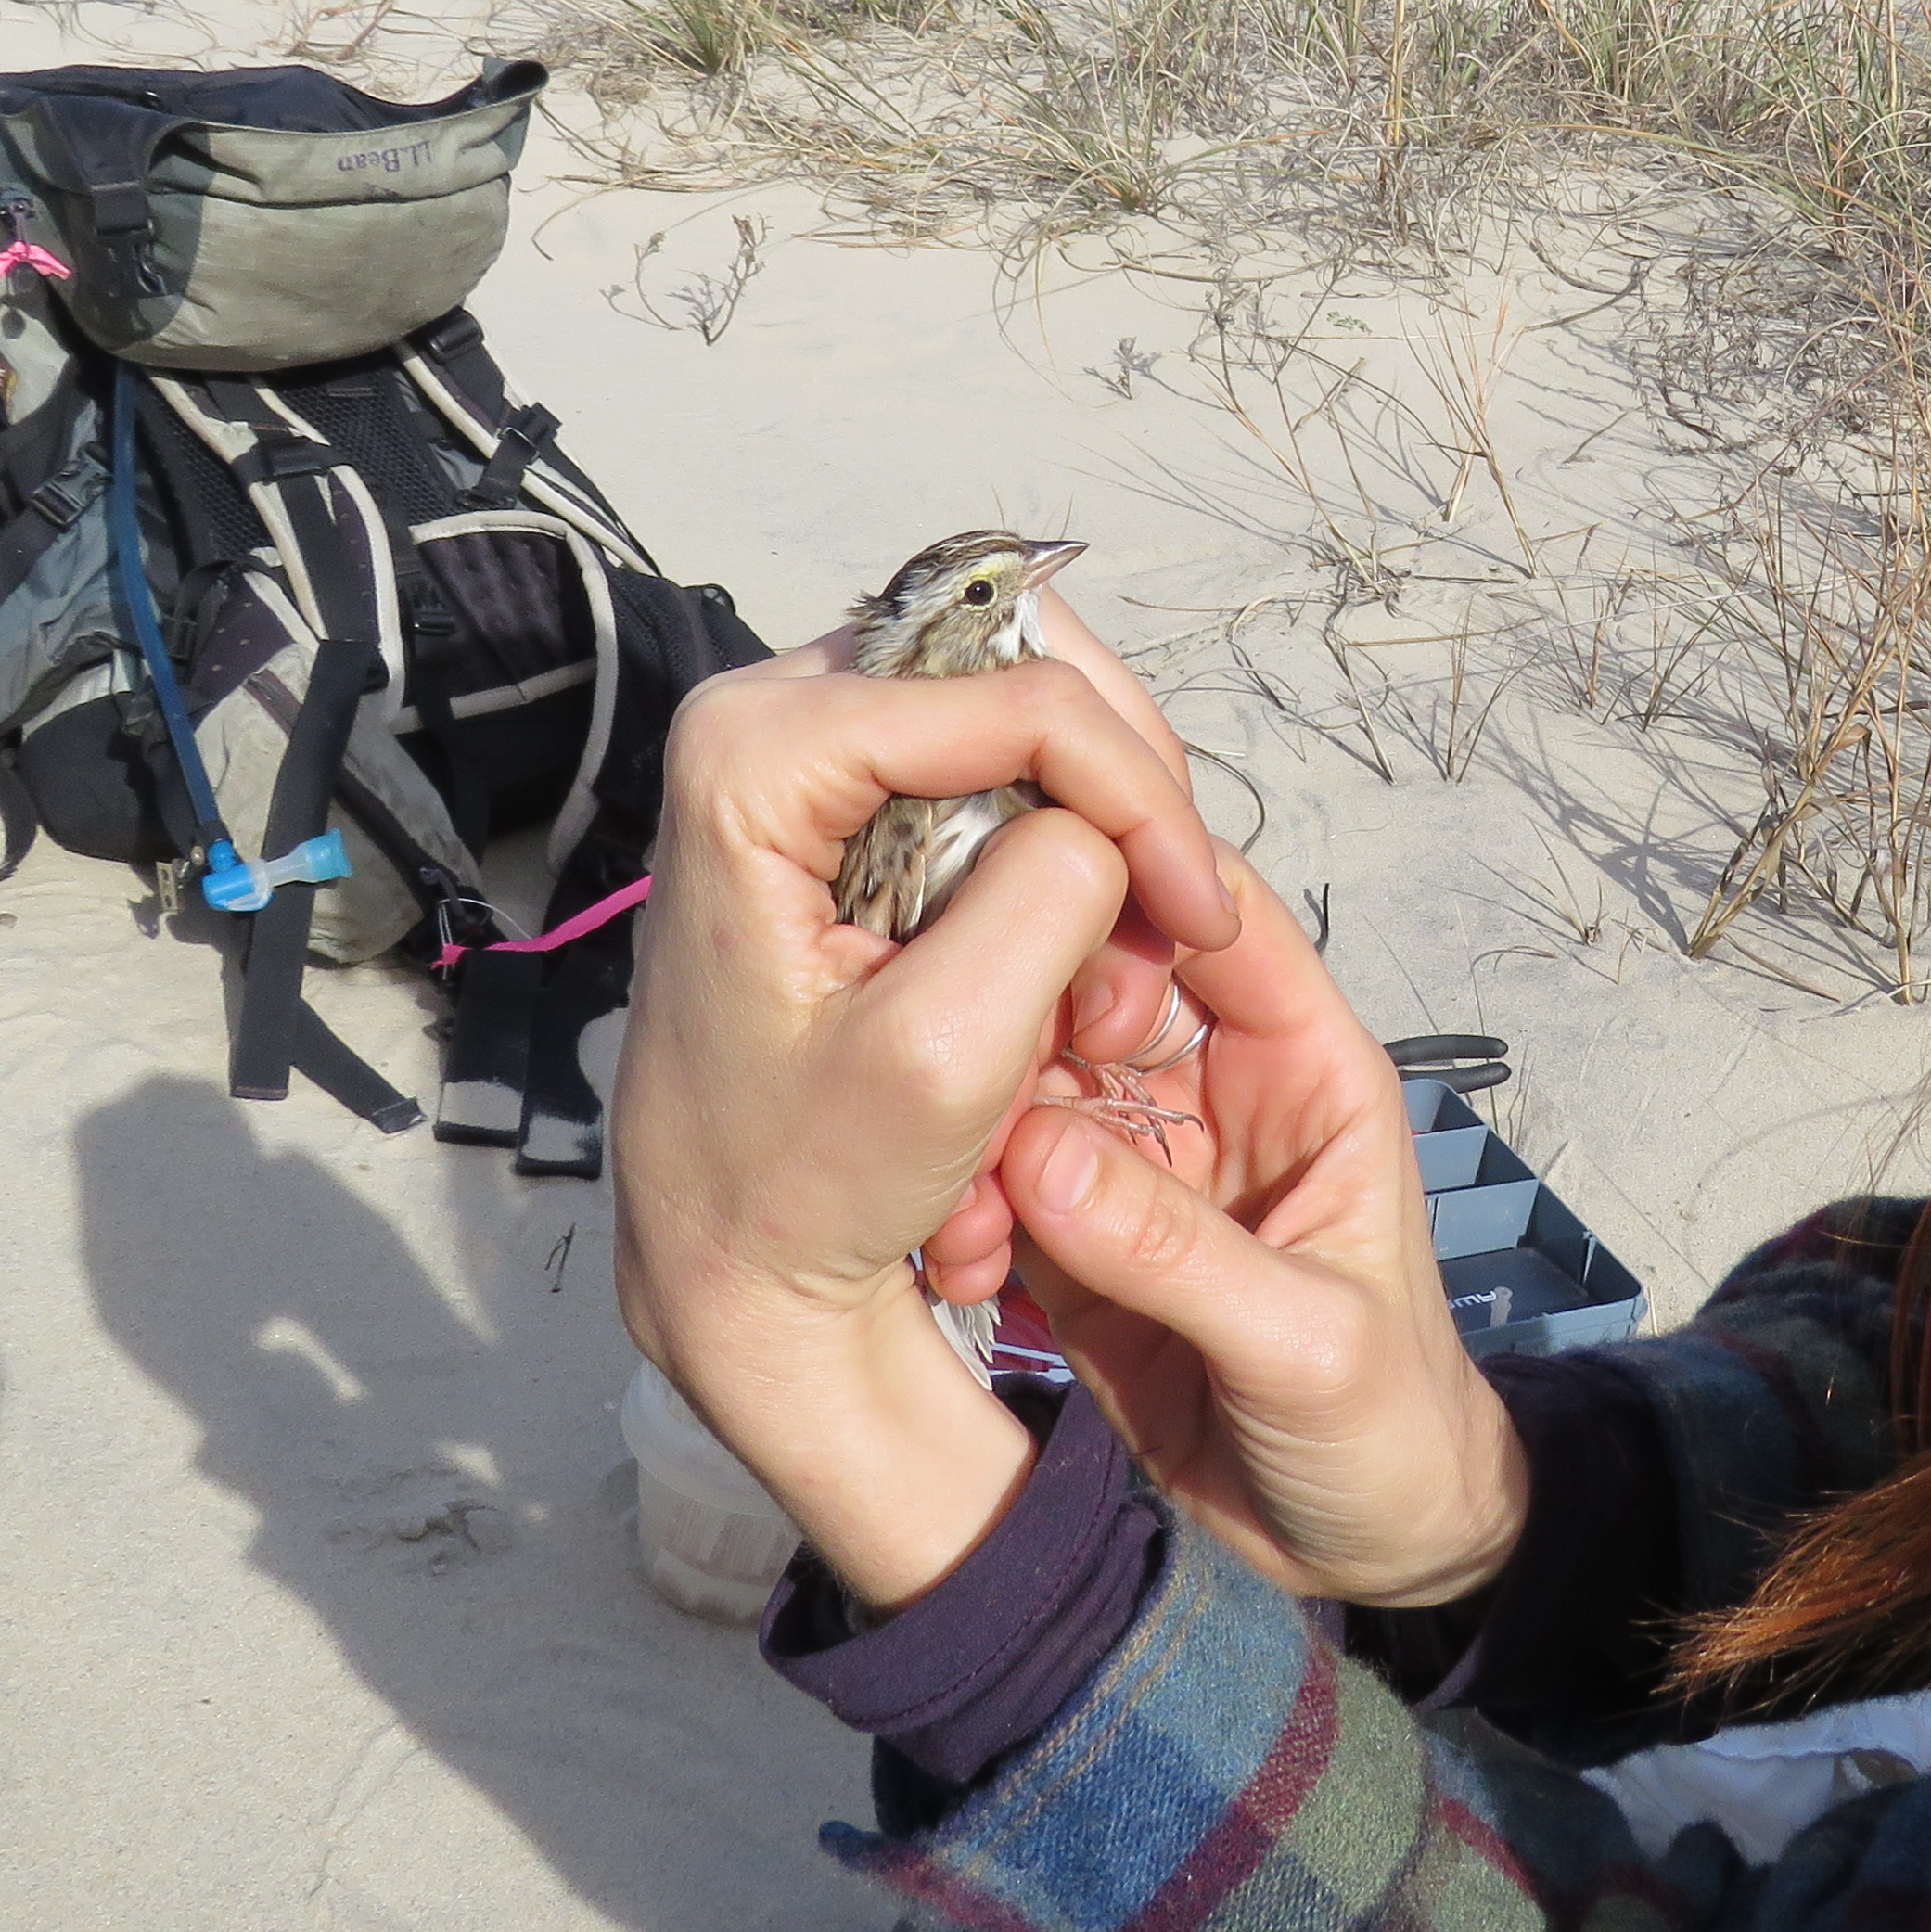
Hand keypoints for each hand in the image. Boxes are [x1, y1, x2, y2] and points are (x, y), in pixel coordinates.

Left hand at [612, 634, 1234, 1606]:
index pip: (1015, 695)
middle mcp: (770, 719)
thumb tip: (1111, 825)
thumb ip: (1045, 902)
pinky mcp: (845, 802)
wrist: (730, 1259)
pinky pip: (1006, 783)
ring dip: (1102, 847)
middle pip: (1029, 672)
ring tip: (1100, 992)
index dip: (1138, 794)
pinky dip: (1064, 871)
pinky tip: (1064, 979)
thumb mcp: (944, 1053)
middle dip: (1125, 803)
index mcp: (754, 754)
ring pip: (1032, 726)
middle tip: (1172, 925)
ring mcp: (810, 754)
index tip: (1200, 919)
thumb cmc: (802, 1182)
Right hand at [995, 862, 1532, 1609]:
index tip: (1019, 885)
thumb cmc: (1390, 1428)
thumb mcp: (1307, 1342)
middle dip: (1017, 1017)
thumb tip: (1035, 1151)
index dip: (1130, 879)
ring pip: (1029, 1086)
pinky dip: (964, 1217)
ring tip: (953, 1214)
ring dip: (974, 1133)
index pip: (1218, 922)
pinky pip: (1001, 1192)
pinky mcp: (1079, 1245)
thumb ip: (1175, 1250)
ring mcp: (1140, 1166)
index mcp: (1306, 1068)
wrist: (1369, 1556)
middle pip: (1095, 987)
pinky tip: (956, 1269)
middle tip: (954, 1081)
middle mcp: (1213, 1094)